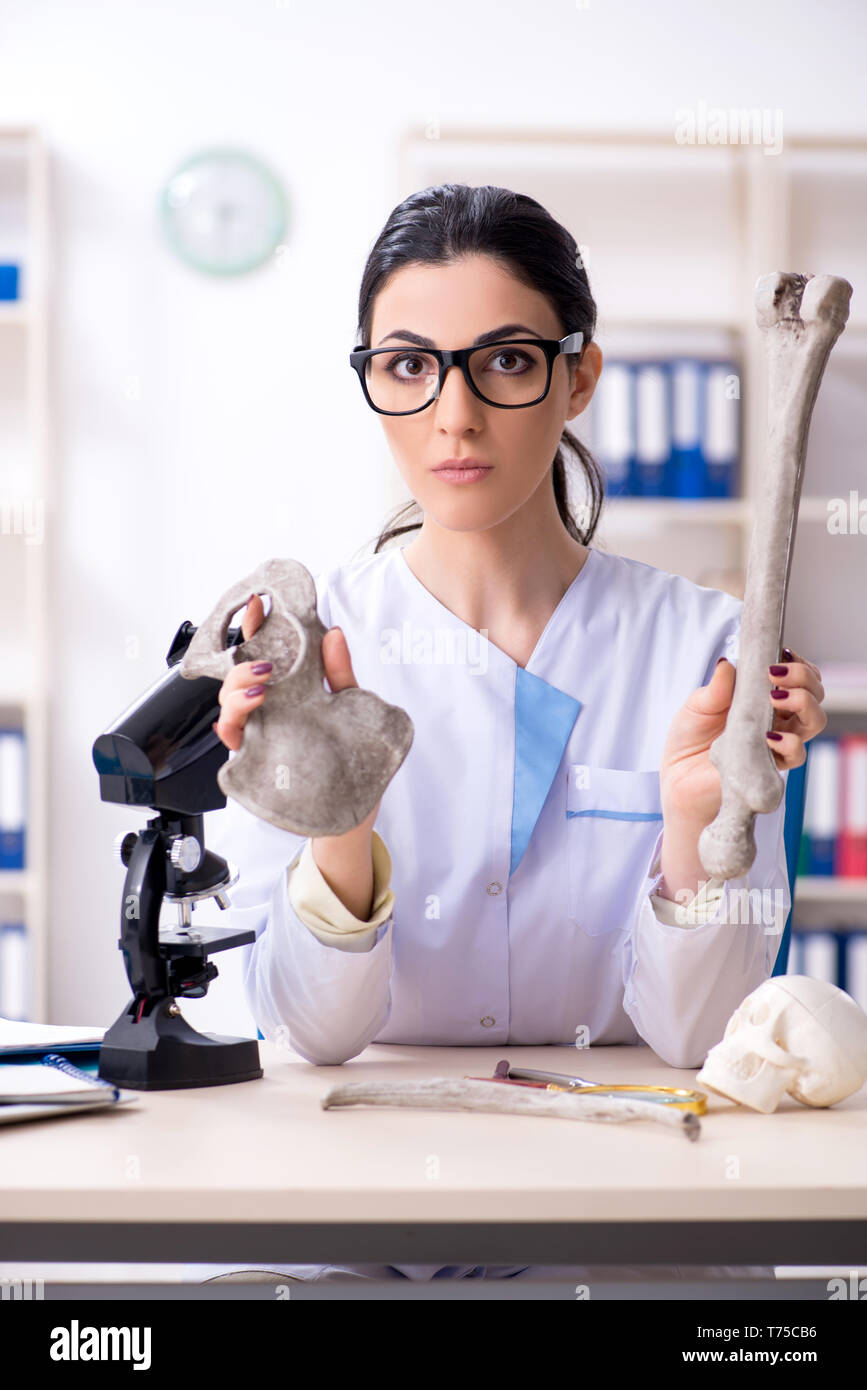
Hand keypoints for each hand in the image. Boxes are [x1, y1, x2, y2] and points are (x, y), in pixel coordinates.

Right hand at [213, 593, 371, 773]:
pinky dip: (231, 728)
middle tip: (265, 663)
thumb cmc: (350, 757)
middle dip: (241, 664)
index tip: (257, 605)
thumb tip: (334, 634)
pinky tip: (241, 721)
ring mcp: (261, 737)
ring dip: (236, 693)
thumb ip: (339, 673)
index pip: (264, 653)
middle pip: (237, 680)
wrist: (356, 807)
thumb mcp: (351, 708)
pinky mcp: (258, 763)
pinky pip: (232, 744)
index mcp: (288, 692)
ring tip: (260, 689)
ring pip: (228, 709)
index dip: (254, 628)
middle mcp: (268, 712)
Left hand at [659, 646, 826, 826]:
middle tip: (775, 675)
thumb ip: (716, 688)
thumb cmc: (690, 740)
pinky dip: (789, 742)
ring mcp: (778, 743)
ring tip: (776, 697)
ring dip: (803, 702)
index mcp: (764, 698)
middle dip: (803, 677)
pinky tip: (770, 735)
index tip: (779, 655)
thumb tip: (727, 663)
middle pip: (814, 694)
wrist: (677, 778)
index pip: (798, 676)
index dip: (797, 663)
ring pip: (814, 720)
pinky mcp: (773, 767)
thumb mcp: (696, 706)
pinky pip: (797, 754)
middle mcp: (779, 719)